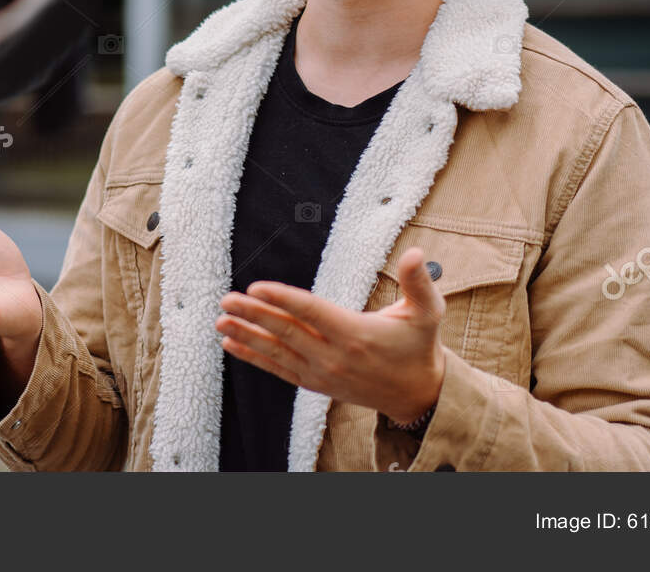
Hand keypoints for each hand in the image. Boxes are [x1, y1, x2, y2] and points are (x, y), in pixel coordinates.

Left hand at [215, 246, 446, 424]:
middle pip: (287, 332)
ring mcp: (322, 373)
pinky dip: (254, 357)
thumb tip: (415, 253)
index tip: (257, 287)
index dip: (283, 299)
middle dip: (254, 314)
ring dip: (246, 335)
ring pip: (277, 352)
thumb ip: (418, 282)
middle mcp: (334, 357)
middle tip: (227, 299)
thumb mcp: (428, 312)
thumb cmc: (419, 347)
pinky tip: (232, 344)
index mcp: (356, 335)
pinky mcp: (315, 383)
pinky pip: (278, 370)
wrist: (416, 394)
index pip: (312, 313)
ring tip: (221, 321)